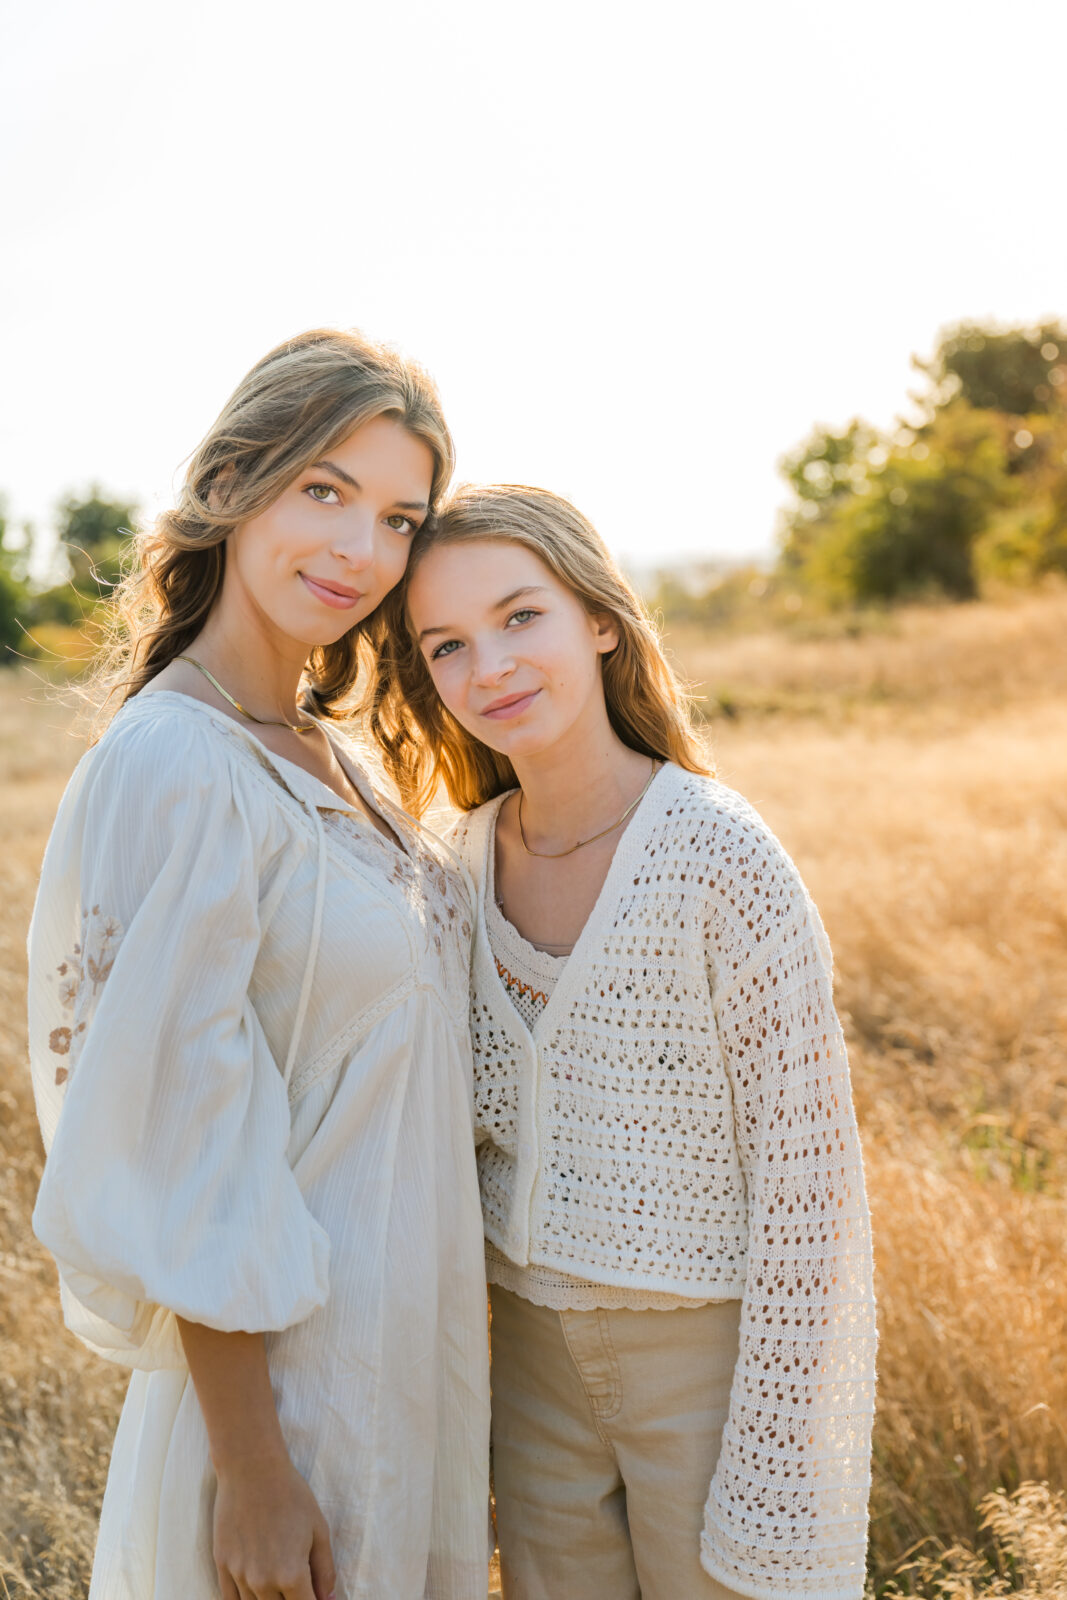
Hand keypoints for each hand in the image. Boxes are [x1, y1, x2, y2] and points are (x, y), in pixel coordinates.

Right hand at [212, 1452, 335, 1599]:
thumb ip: (325, 1570)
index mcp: (292, 1575)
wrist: (252, 1469)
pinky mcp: (222, 1565)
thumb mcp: (319, 1530)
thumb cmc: (291, 1495)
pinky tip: (256, 1592)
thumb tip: (328, 1599)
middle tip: (298, 1587)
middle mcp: (263, 1582)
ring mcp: (239, 1575)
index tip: (315, 1596)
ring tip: (278, 1582)